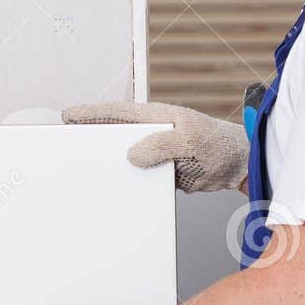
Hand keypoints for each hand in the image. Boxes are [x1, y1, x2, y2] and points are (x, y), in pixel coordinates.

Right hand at [62, 101, 247, 192]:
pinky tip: (112, 191)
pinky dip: (126, 182)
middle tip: (64, 147)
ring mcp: (155, 152)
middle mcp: (151, 133)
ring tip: (81, 173)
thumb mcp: (191, 140)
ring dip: (107, 165)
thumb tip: (132, 155)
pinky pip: (138, 175)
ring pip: (124, 157)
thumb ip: (162, 145)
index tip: (67, 116)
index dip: (90, 114)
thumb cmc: (219, 143)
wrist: (239, 164)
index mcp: (155, 116)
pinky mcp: (161, 171)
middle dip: (90, 139)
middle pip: (114, 135)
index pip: (117, 113)